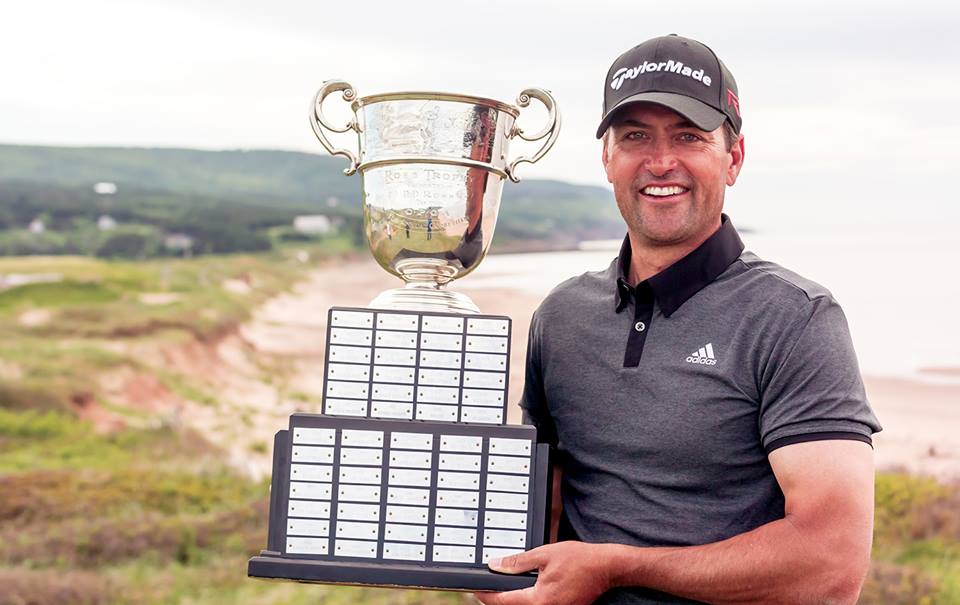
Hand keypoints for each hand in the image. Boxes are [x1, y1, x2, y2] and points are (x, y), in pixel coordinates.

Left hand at [474, 541, 615, 604]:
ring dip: (513, 600)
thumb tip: (495, 566)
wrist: (607, 568)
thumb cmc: (579, 560)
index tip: (475, 589)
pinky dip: (528, 599)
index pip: (503, 601)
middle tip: (486, 587)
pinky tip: (526, 588)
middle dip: (499, 599)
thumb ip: (518, 563)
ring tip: (504, 587)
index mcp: (539, 600)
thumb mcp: (544, 555)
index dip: (486, 595)